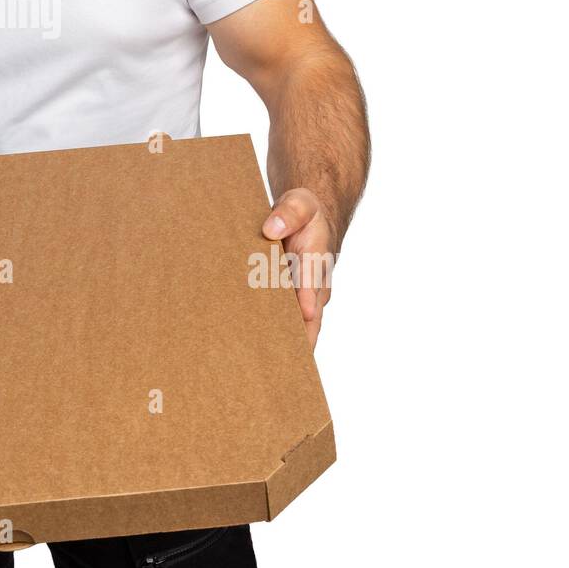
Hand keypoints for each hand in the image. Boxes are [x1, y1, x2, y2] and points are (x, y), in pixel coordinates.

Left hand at [262, 188, 335, 352]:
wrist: (310, 219)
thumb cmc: (305, 212)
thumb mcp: (300, 203)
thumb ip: (288, 213)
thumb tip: (271, 228)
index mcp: (317, 260)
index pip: (312, 282)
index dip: (307, 298)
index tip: (304, 312)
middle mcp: (314, 286)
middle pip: (309, 318)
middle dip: (298, 339)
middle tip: (281, 361)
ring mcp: (303, 296)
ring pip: (296, 325)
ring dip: (283, 343)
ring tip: (262, 364)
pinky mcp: (290, 301)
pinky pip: (282, 320)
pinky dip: (271, 334)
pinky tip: (251, 350)